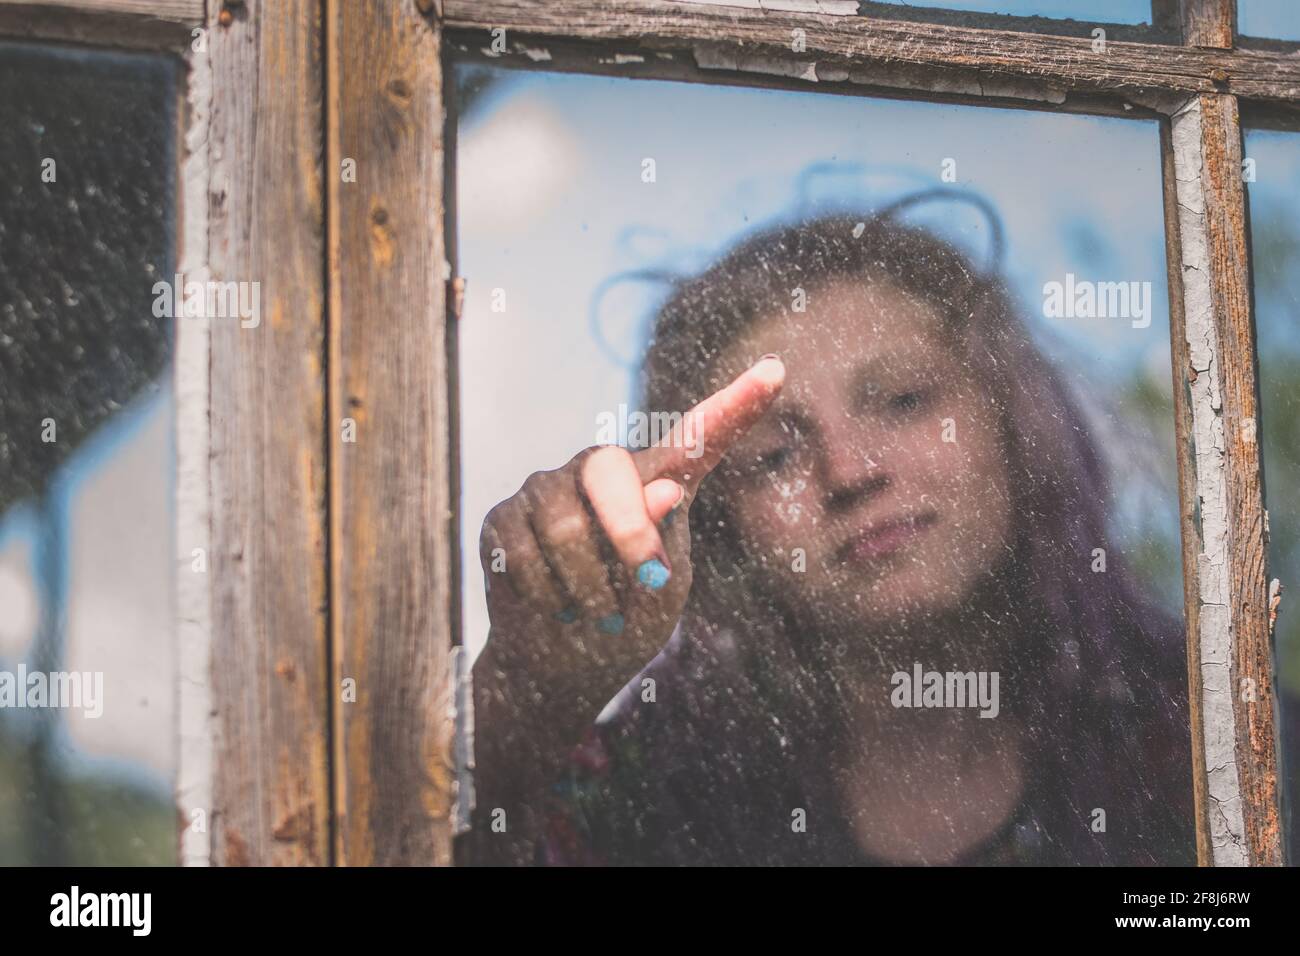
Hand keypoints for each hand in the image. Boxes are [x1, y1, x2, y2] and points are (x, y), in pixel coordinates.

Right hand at [478, 355, 785, 713]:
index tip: (776, 371)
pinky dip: (549, 598)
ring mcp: (545, 487)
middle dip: (628, 534)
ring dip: (589, 588)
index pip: (696, 437)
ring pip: (564, 526)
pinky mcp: (502, 517)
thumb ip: (665, 539)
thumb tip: (662, 488)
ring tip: (596, 612)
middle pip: (610, 474)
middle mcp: (600, 469)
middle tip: (647, 583)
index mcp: (655, 479)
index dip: (736, 404)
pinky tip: (555, 608)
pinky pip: (523, 553)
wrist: (563, 665)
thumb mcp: (662, 589)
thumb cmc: (626, 619)